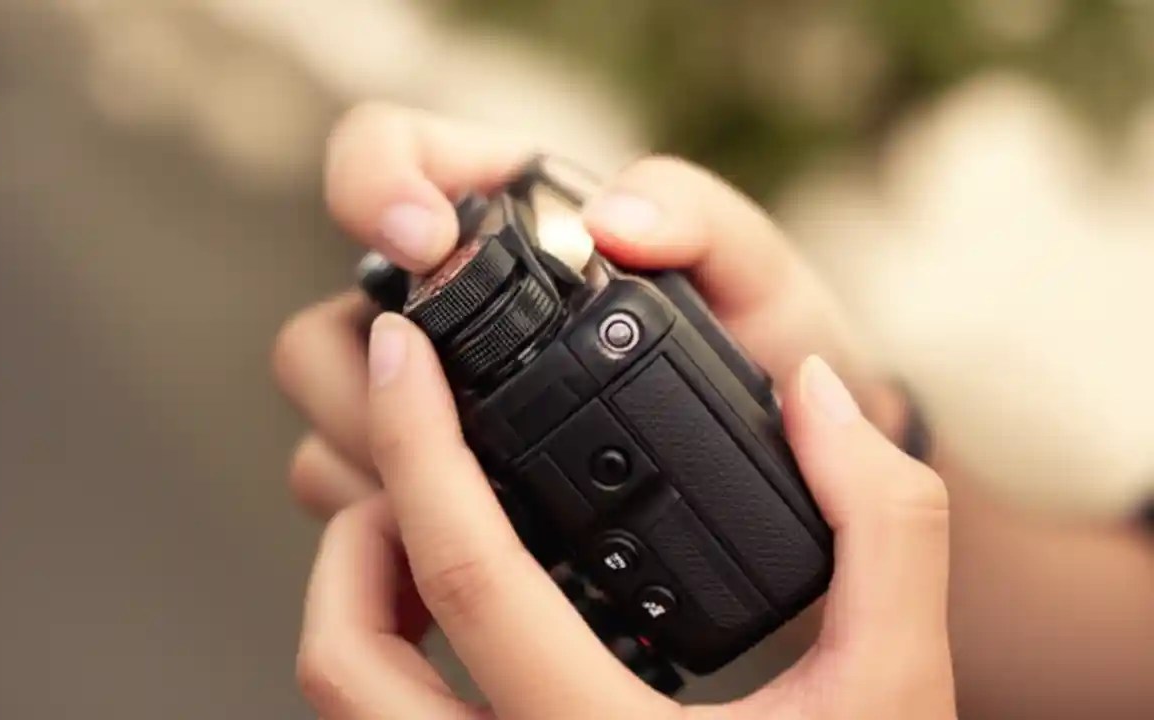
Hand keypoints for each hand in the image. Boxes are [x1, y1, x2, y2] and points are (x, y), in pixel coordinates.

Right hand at [274, 103, 906, 519]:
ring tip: (478, 500)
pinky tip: (465, 547)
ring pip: (330, 423)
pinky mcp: (430, 482)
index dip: (374, 188)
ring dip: (379, 465)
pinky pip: (355, 501)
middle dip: (369, 387)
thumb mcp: (753, 272)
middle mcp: (444, 310)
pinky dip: (393, 527)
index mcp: (500, 222)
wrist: (786, 469)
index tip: (427, 244)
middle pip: (321, 328)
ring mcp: (426, 402)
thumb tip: (614, 220)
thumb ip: (700, 217)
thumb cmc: (762, 347)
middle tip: (458, 430)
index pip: (381, 155)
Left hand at [296, 314, 953, 718]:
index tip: (402, 353)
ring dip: (361, 596)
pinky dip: (394, 654)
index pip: (464, 574)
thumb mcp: (898, 688)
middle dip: (356, 531)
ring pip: (347, 706)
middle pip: (347, 657)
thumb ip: (882, 527)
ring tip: (435, 529)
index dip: (415, 441)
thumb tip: (814, 398)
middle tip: (410, 459)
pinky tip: (469, 619)